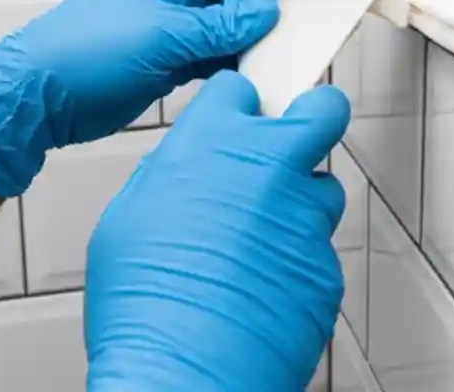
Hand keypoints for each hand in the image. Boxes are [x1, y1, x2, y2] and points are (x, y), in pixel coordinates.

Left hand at [0, 0, 336, 196]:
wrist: (36, 99)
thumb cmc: (84, 53)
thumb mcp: (162, 36)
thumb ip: (221, 26)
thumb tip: (269, 11)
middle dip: (277, 7)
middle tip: (316, 26)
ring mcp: (170, 26)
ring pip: (230, 28)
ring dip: (258, 43)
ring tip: (292, 61)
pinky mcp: (165, 60)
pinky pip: (214, 56)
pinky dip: (237, 67)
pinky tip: (258, 81)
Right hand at [84, 71, 348, 391]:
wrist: (182, 371)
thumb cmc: (142, 304)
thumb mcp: (128, 217)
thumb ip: (170, 175)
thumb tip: (187, 168)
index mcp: (212, 143)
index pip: (241, 89)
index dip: (239, 104)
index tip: (240, 117)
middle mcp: (268, 168)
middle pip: (322, 110)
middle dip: (315, 114)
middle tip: (300, 133)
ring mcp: (304, 217)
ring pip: (322, 188)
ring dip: (300, 204)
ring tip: (260, 241)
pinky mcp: (325, 265)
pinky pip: (318, 251)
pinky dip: (296, 263)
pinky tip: (262, 286)